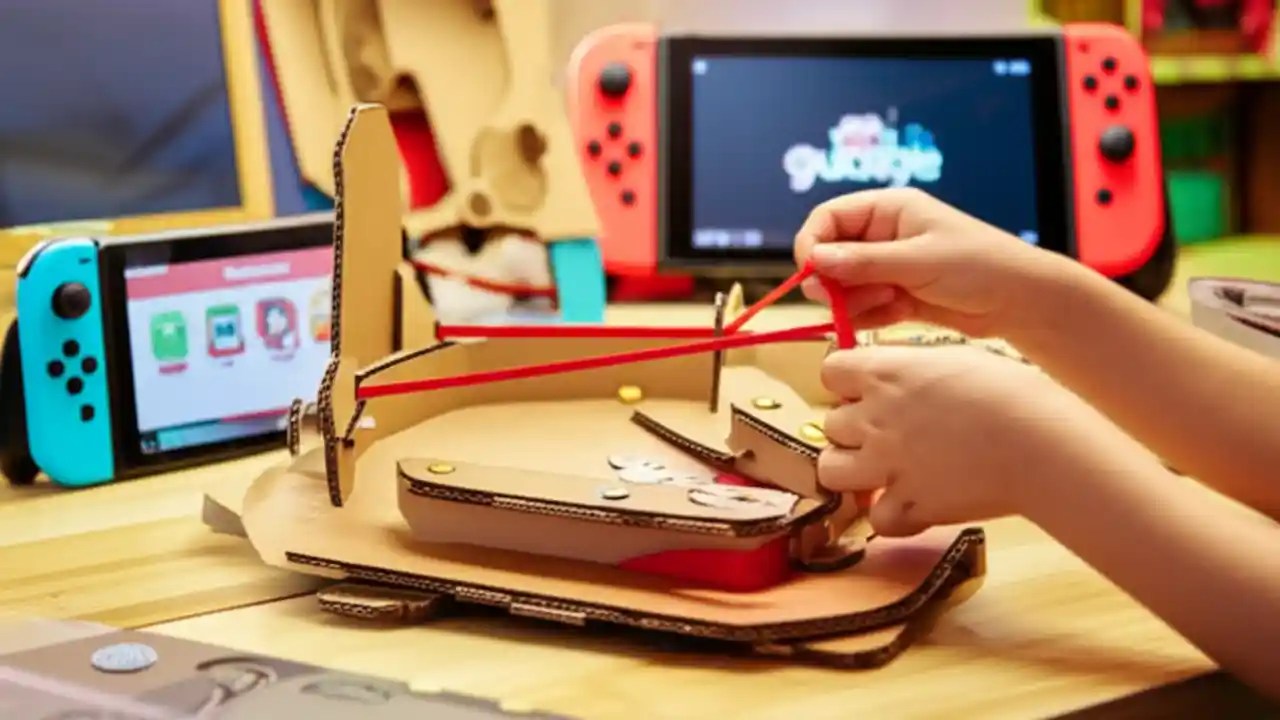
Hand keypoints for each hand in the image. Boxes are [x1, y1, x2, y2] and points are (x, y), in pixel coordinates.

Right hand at [794, 188, 1078, 337]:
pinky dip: (870, 316)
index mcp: (888, 210)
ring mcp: (887, 267)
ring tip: (890, 304)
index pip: (828, 218)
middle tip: (851, 298)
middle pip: (829, 255)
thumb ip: (864, 262)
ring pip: (842, 286)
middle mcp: (882, 235)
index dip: (813, 243)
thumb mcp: (919, 260)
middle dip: (834, 280)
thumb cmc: (979, 266)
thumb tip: (815, 260)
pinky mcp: (895, 295)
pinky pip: (862, 307)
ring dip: (855, 301)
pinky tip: (897, 316)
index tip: (812, 273)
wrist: (1020, 301)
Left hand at [817, 343, 1141, 536]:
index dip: (847, 381)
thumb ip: (912, 367)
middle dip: (852, 429)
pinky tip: (914, 505)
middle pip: (829, 424)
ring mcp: (885, 465)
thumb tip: (896, 373)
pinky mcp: (907, 506)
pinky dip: (892, 516)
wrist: (1039, 443)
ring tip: (883, 471)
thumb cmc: (1011, 392)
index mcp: (885, 373)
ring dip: (853, 471)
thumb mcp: (955, 358)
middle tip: (885, 433)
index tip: (866, 389)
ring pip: (830, 470)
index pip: (832, 371)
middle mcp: (874, 418)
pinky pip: (876, 518)